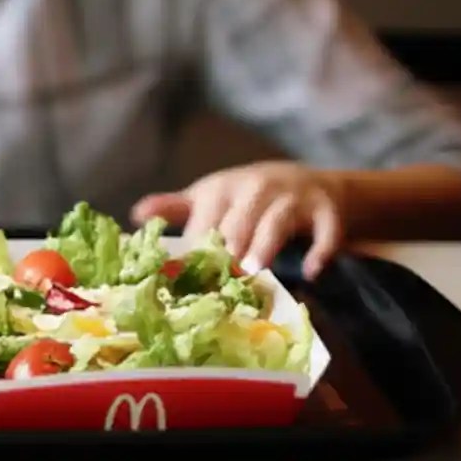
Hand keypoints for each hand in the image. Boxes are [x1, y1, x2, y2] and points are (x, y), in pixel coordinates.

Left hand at [132, 161, 346, 279]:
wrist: (306, 181)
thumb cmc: (246, 197)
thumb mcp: (210, 197)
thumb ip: (175, 209)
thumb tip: (134, 216)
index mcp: (222, 189)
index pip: (205, 217)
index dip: (194, 246)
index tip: (182, 277)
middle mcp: (256, 188)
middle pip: (240, 218)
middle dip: (229, 247)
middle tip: (217, 279)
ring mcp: (293, 199)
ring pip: (277, 221)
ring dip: (265, 244)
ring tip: (253, 270)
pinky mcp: (326, 211)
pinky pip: (326, 232)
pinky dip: (320, 251)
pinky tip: (310, 273)